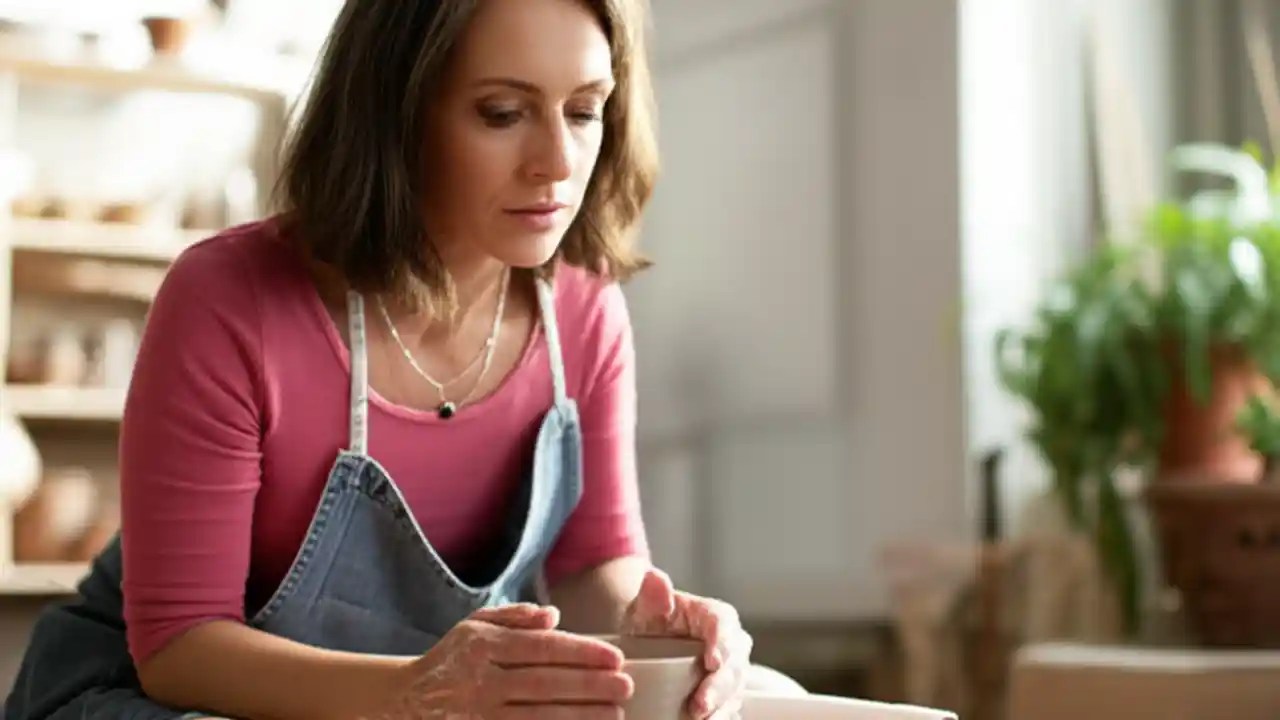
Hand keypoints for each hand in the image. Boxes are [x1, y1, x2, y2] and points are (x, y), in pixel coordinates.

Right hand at [370, 603, 632, 718]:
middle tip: (625, 687)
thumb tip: (555, 614)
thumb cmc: (449, 661)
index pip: (542, 649)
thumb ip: (515, 618)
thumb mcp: (473, 627)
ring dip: (578, 718)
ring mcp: (478, 716)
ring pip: (536, 718)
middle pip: (544, 685)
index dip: (581, 653)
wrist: (400, 703)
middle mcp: (480, 681)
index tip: (615, 658)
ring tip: (614, 716)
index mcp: (483, 646)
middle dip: (589, 687)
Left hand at [621, 569, 752, 718]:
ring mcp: (730, 671)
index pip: (724, 625)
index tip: (713, 661)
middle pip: (734, 664)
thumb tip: (655, 578)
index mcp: (715, 615)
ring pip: (734, 690)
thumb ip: (653, 594)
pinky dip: (721, 717)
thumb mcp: (646, 605)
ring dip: (721, 708)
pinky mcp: (725, 694)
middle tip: (700, 705)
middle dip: (719, 687)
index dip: (722, 643)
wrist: (650, 641)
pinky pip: (729, 707)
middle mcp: (731, 643)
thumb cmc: (651, 620)